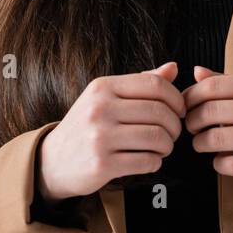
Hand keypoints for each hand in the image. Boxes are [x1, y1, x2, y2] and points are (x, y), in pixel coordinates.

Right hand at [37, 62, 185, 201]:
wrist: (53, 160)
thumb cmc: (87, 126)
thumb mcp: (107, 97)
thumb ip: (140, 82)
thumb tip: (173, 67)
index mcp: (102, 87)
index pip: (155, 85)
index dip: (176, 98)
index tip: (179, 110)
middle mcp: (99, 109)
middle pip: (160, 112)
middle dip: (175, 126)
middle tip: (173, 133)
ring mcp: (99, 137)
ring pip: (157, 138)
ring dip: (167, 146)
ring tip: (162, 148)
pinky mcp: (101, 164)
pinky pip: (147, 161)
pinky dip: (155, 162)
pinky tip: (150, 160)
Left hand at [182, 65, 232, 180]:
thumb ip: (229, 82)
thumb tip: (196, 72)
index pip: (212, 86)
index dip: (190, 97)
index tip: (185, 106)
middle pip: (209, 112)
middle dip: (191, 122)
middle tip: (191, 127)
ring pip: (216, 140)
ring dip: (200, 144)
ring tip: (202, 144)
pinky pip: (230, 164)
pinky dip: (218, 163)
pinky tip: (221, 160)